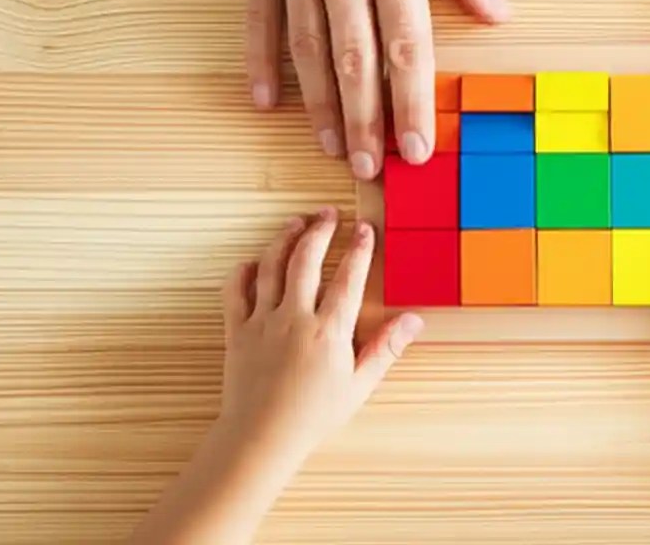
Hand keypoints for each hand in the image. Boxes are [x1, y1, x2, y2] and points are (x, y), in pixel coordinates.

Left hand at [219, 207, 423, 467]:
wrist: (261, 437)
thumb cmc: (313, 416)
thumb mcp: (359, 385)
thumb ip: (385, 348)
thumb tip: (413, 320)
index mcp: (329, 331)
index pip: (348, 278)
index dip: (359, 250)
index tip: (365, 229)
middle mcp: (295, 318)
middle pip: (307, 261)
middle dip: (320, 231)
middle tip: (329, 213)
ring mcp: (263, 322)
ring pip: (271, 267)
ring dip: (284, 240)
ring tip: (296, 222)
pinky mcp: (237, 331)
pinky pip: (236, 291)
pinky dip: (243, 271)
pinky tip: (253, 261)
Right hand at [245, 0, 509, 178]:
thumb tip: (498, 16)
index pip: (406, 49)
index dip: (411, 105)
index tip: (416, 149)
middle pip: (355, 63)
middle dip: (365, 123)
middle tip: (368, 168)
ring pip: (306, 50)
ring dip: (318, 105)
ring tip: (329, 146)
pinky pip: (257, 17)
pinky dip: (258, 62)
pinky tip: (263, 101)